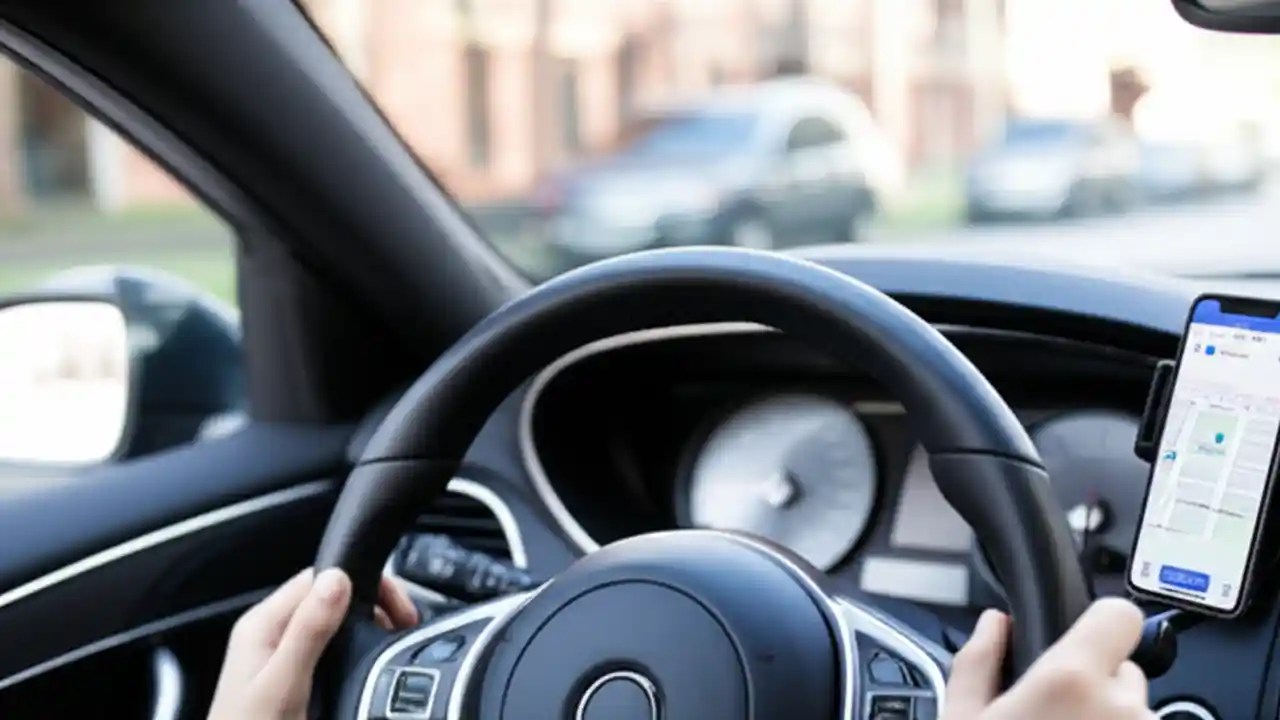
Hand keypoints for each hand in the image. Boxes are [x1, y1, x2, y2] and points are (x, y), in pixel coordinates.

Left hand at [208, 568, 418, 719]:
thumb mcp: (283, 685)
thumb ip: (309, 631)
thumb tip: (338, 577)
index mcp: (263, 625)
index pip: (319, 578)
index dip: (363, 584)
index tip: (398, 609)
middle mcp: (271, 634)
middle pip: (329, 598)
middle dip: (372, 607)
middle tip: (405, 629)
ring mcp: (280, 657)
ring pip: (332, 624)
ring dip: (366, 629)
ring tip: (392, 645)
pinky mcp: (292, 680)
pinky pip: (329, 651)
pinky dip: (354, 651)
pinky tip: (369, 665)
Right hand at [943, 598, 1154, 719]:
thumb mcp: (962, 718)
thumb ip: (979, 662)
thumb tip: (994, 624)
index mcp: (1070, 682)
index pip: (1120, 615)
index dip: (1100, 624)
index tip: (1083, 643)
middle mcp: (1123, 710)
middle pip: (1123, 673)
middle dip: (1096, 691)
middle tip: (1055, 719)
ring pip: (1133, 715)